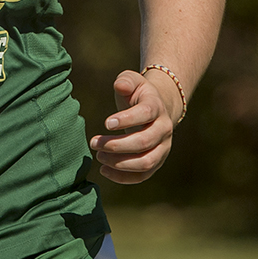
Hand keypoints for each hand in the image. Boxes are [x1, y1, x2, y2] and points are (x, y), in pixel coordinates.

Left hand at [89, 69, 178, 183]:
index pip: (146, 114)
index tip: (106, 123)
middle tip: (94, 143)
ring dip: (120, 163)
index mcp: (157, 107)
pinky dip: (124, 177)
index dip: (127, 119)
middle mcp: (164, 129)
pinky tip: (104, 170)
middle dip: (117, 145)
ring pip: (145, 162)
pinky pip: (143, 175)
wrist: (156, 109)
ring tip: (99, 157)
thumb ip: (125, 81)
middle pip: (144, 142)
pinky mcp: (157, 162)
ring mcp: (163, 147)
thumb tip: (120, 86)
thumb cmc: (138, 94)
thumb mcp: (132, 81)